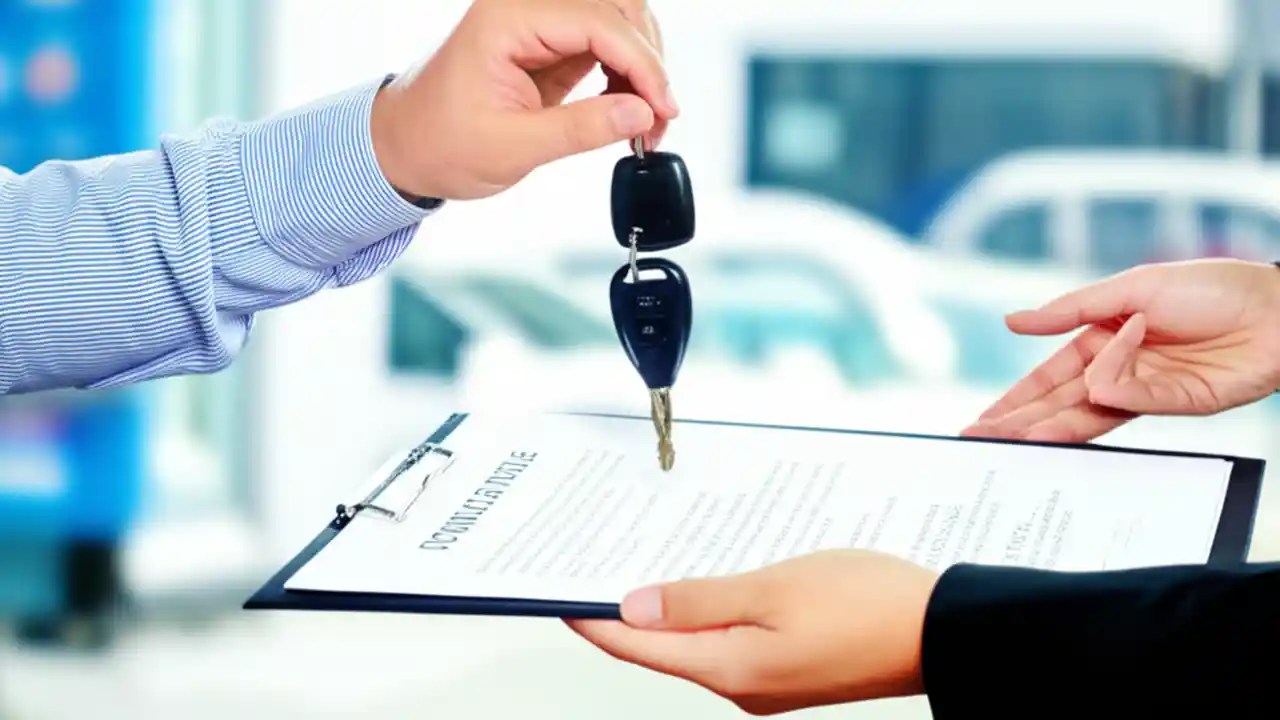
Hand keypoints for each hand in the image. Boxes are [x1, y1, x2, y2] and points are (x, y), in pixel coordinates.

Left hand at [371, 0, 676, 200]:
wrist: (404, 147)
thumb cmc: (439, 142)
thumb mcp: (511, 147)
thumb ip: (580, 130)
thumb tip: (642, 115)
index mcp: (507, 16)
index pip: (598, 21)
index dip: (642, 64)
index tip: (662, 110)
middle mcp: (525, 7)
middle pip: (618, 9)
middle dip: (648, 62)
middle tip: (658, 120)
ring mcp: (539, 22)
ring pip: (620, 21)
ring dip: (643, 66)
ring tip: (646, 121)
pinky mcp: (549, 43)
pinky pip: (606, 44)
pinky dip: (628, 75)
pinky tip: (630, 111)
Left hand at [566, 550, 938, 715]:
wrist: (942, 631)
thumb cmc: (868, 607)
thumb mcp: (772, 589)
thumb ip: (698, 600)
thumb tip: (635, 608)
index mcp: (729, 670)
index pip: (637, 646)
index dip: (594, 620)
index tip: (560, 596)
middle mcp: (742, 686)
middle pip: (663, 648)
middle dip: (626, 611)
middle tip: (597, 570)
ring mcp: (767, 682)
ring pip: (698, 644)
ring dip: (670, 609)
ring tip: (645, 568)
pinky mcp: (789, 669)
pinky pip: (732, 642)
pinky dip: (710, 612)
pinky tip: (708, 585)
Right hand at [964, 259, 1279, 442]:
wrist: (1278, 307)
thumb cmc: (1211, 288)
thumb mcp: (1130, 287)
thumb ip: (1070, 309)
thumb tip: (1013, 321)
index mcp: (1102, 341)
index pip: (1047, 377)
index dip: (1014, 398)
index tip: (982, 420)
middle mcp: (1120, 371)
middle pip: (1059, 404)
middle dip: (1018, 422)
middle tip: (979, 439)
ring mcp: (1146, 392)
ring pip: (1087, 414)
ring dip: (1050, 425)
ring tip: (1016, 438)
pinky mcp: (1176, 404)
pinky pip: (1132, 401)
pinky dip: (1111, 388)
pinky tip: (1092, 385)